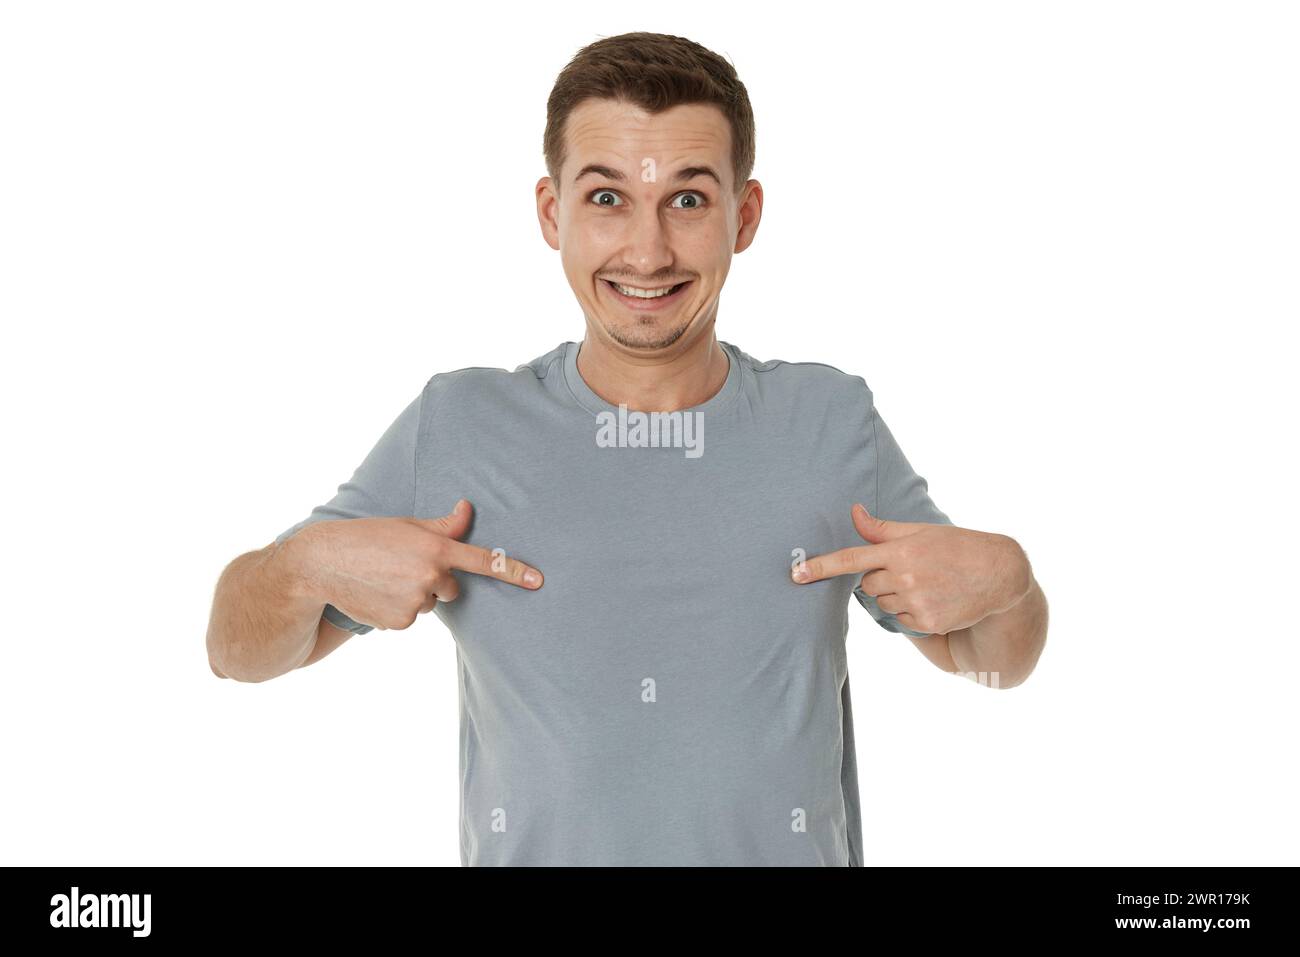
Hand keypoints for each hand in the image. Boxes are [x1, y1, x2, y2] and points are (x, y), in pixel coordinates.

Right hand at [294, 498, 542, 630]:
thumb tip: (468, 509)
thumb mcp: (407, 524)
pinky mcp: (400, 623)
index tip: (538, 581)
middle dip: (436, 581)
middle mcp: (430, 576)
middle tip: (403, 568)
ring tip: (384, 579)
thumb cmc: (368, 537)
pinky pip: (411, 619)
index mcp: (436, 548)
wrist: (322, 563)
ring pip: (430, 604)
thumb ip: (443, 525)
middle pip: (453, 588)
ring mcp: (415, 602)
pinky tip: (377, 594)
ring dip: (414, 595)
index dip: (513, 571)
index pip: (483, 560)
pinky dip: (398, 609)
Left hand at [791, 503, 1028, 635]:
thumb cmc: (955, 547)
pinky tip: (934, 599)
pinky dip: (910, 612)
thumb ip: (882, 529)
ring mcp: (916, 601)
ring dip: (895, 596)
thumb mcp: (920, 531)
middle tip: (910, 570)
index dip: (821, 566)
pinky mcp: (926, 622)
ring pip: (882, 604)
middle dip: (880, 578)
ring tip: (926, 583)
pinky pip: (900, 621)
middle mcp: (905, 577)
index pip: (851, 559)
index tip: (796, 573)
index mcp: (900, 551)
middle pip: (867, 584)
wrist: (998, 574)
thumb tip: (853, 511)